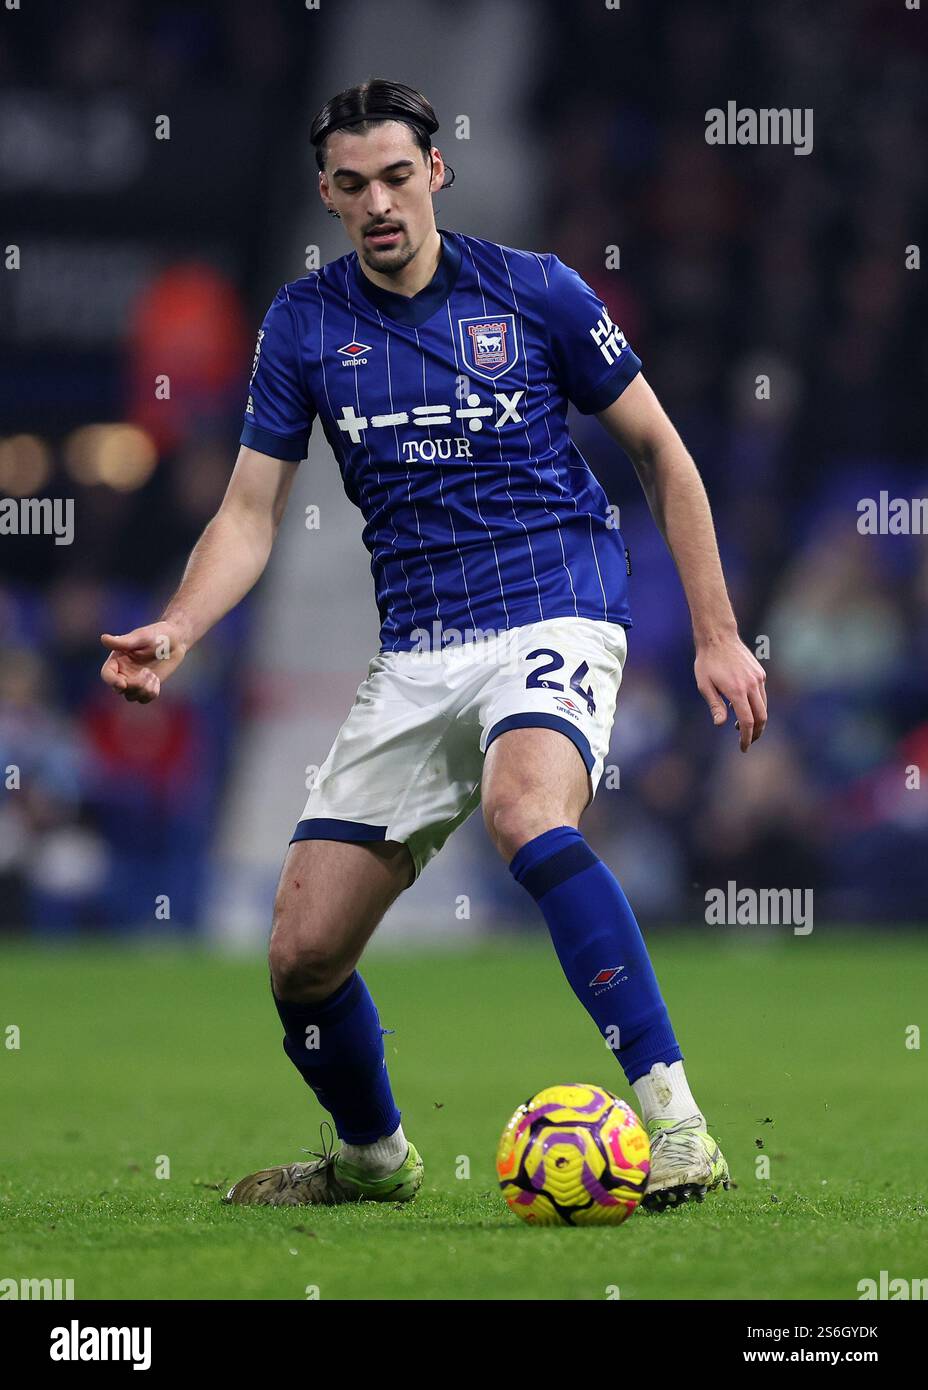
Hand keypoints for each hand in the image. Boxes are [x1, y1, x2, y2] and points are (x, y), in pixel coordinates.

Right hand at [99, 622, 188, 703]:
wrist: (175, 641)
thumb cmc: (156, 635)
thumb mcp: (140, 637)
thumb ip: (122, 642)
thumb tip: (103, 638)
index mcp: (117, 659)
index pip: (107, 675)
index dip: (112, 681)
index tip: (123, 684)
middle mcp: (123, 671)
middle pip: (119, 689)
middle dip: (133, 685)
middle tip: (148, 673)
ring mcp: (135, 680)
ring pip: (131, 696)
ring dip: (144, 689)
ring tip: (153, 675)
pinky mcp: (147, 686)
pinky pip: (144, 699)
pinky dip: (151, 693)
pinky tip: (156, 680)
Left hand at [695, 634, 766, 751]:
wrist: (718, 637)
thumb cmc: (707, 662)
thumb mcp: (704, 685)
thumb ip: (715, 706)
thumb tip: (721, 724)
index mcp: (737, 691)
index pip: (747, 721)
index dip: (747, 737)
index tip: (743, 748)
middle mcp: (751, 685)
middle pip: (761, 717)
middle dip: (756, 733)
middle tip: (747, 741)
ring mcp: (758, 678)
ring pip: (764, 706)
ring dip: (756, 719)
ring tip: (740, 726)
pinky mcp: (760, 673)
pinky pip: (762, 695)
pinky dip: (755, 705)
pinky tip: (740, 706)